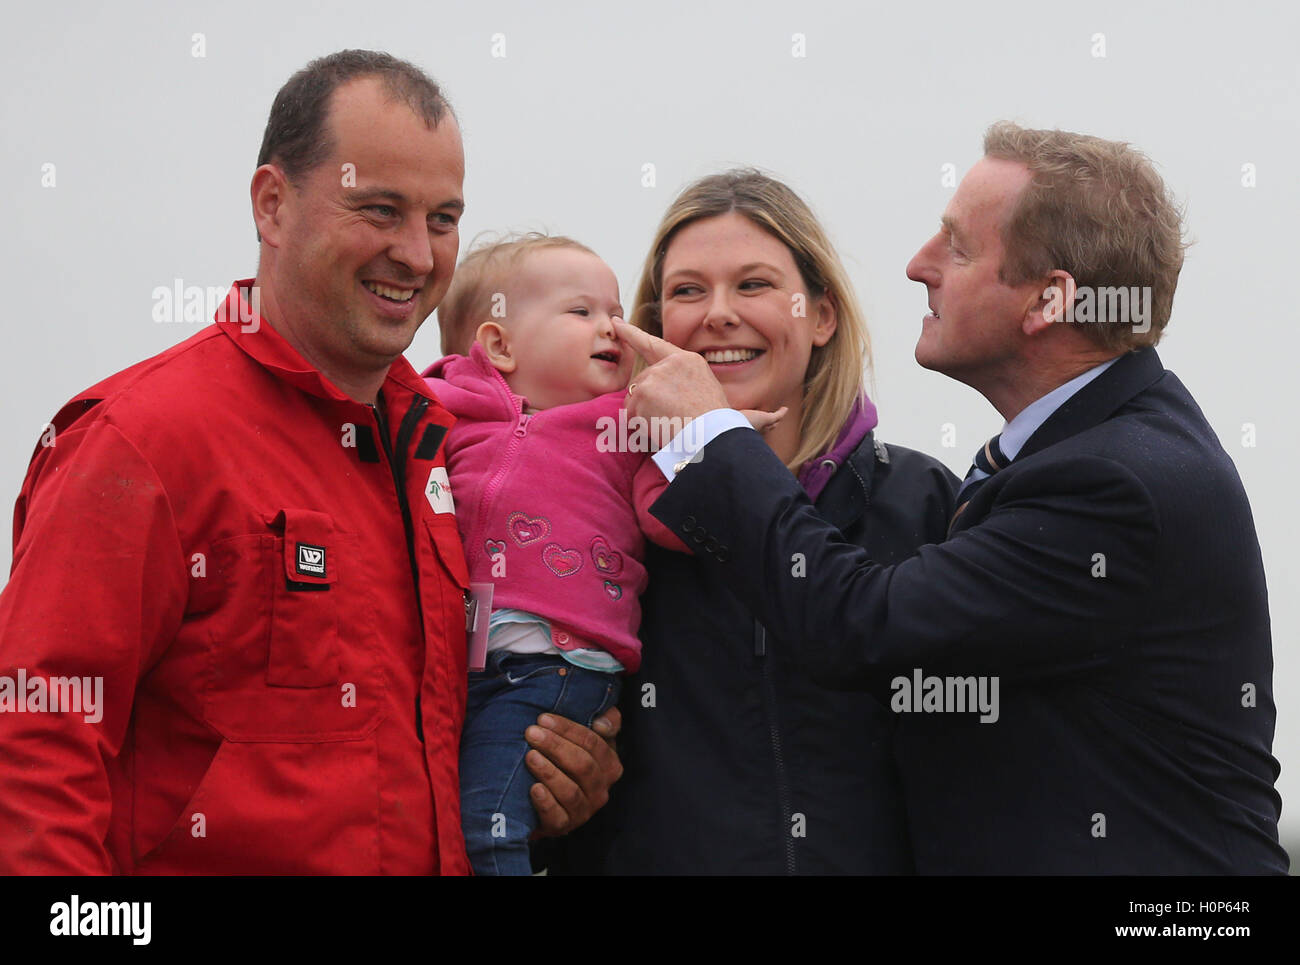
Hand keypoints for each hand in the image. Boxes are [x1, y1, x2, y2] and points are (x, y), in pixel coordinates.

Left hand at [526, 707, 622, 836]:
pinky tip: (534, 788)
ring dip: (549, 772)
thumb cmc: (568, 761)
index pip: (594, 743)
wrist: (549, 800)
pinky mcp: (564, 826)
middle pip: (582, 765)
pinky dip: (546, 802)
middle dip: (555, 746)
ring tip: (530, 756)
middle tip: (531, 733)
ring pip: (570, 791)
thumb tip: (602, 724)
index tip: (543, 718)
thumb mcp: (588, 740)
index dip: (568, 729)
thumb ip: (606, 723)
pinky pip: (557, 816)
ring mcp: (584, 810)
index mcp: (610, 766)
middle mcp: (600, 790)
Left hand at [615, 321, 786, 443]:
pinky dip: (639, 426)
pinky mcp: (642, 389)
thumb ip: (758, 414)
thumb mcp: (744, 415)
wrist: (713, 440)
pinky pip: (630, 413)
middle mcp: (669, 363)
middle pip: (643, 384)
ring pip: (635, 400)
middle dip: (648, 404)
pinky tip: (658, 428)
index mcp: (688, 361)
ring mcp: (654, 374)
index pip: (652, 344)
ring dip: (646, 417)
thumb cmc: (728, 431)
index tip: (616, 324)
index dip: (631, 334)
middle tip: (670, 420)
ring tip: (669, 426)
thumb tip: (783, 414)